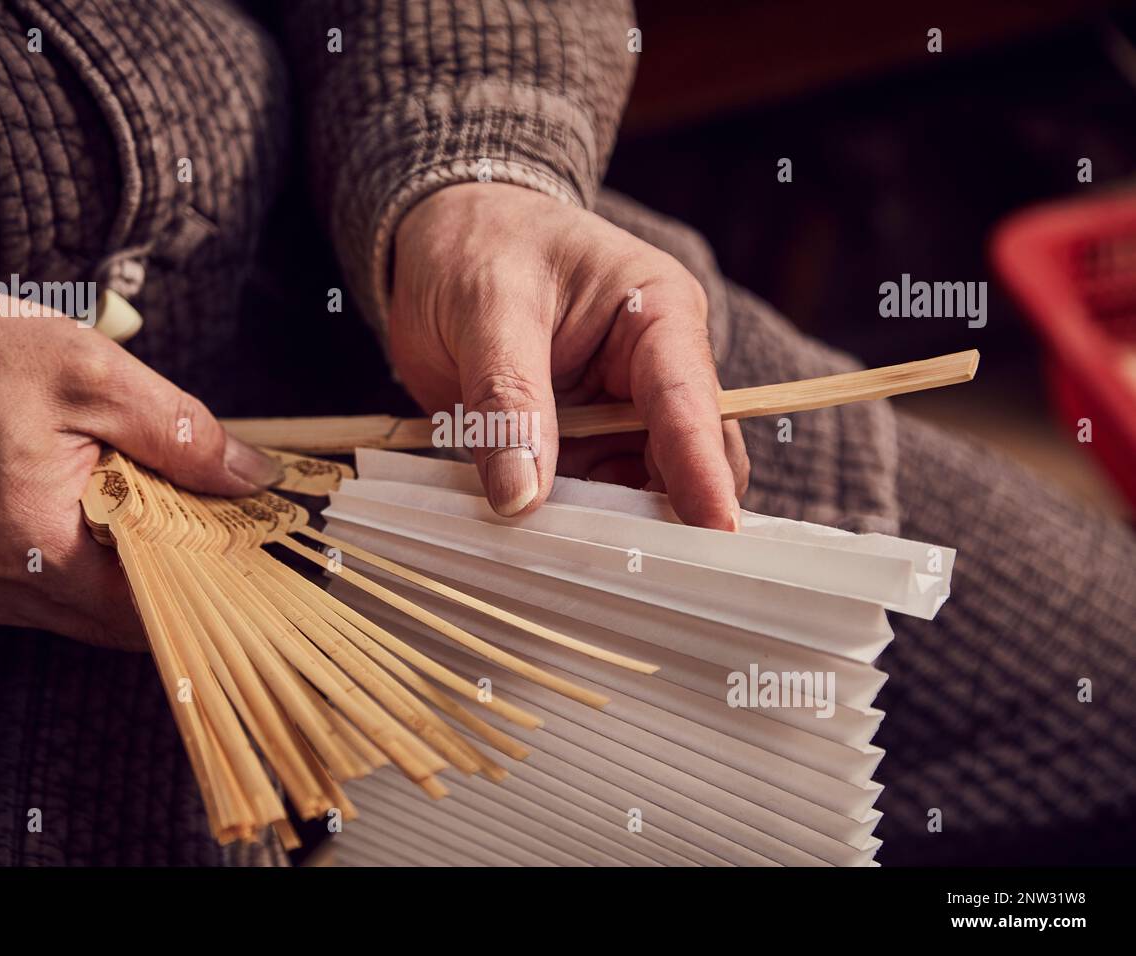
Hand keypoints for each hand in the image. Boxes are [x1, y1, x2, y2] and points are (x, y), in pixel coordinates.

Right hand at [0, 284, 282, 648]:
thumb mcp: (93, 374)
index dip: (206, 582)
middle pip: (120, 618)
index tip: (245, 548)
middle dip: (175, 577)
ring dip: (133, 573)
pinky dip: (91, 565)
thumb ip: (181, 433)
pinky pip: (49, 595)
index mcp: (31, 545)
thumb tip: (252, 477)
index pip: (147, 609)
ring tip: (165, 511)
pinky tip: (111, 516)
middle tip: (217, 524)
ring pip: (86, 612)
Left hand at [389, 182, 747, 528]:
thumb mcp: (487, 305)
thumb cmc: (478, 244)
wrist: (441, 236)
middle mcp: (651, 375)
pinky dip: (566, 527)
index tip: (717, 530)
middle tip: (632, 571)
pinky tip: (537, 548)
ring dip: (607, 530)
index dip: (701, 468)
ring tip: (569, 563)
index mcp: (658, 316)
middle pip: (683, 461)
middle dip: (661, 514)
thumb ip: (506, 396)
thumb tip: (521, 496)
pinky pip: (585, 501)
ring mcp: (616, 417)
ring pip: (635, 494)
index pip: (689, 400)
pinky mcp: (576, 448)